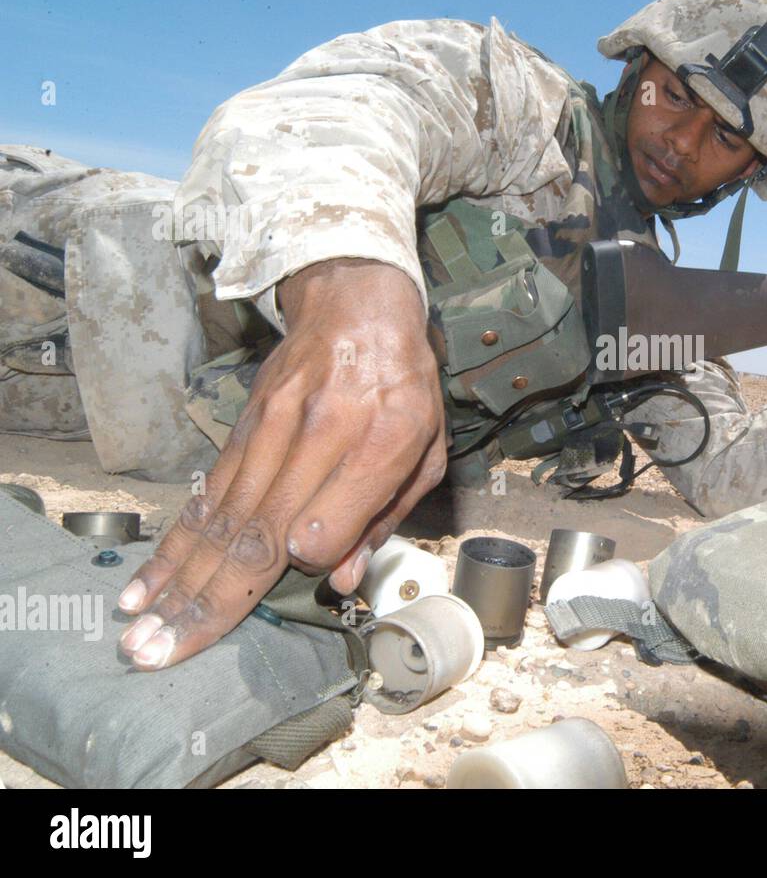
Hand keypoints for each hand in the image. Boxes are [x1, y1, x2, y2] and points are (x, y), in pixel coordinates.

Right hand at [116, 258, 445, 669]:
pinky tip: (147, 583)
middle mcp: (319, 436)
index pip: (333, 513)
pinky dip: (176, 544)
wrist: (356, 309)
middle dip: (211, 599)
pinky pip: (208, 496)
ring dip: (179, 582)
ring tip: (143, 635)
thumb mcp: (427, 448)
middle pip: (260, 530)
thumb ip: (387, 516)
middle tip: (164, 653)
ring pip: (223, 519)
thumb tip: (339, 580)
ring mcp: (271, 432)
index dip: (311, 550)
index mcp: (383, 439)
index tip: (296, 574)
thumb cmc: (405, 387)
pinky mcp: (240, 431)